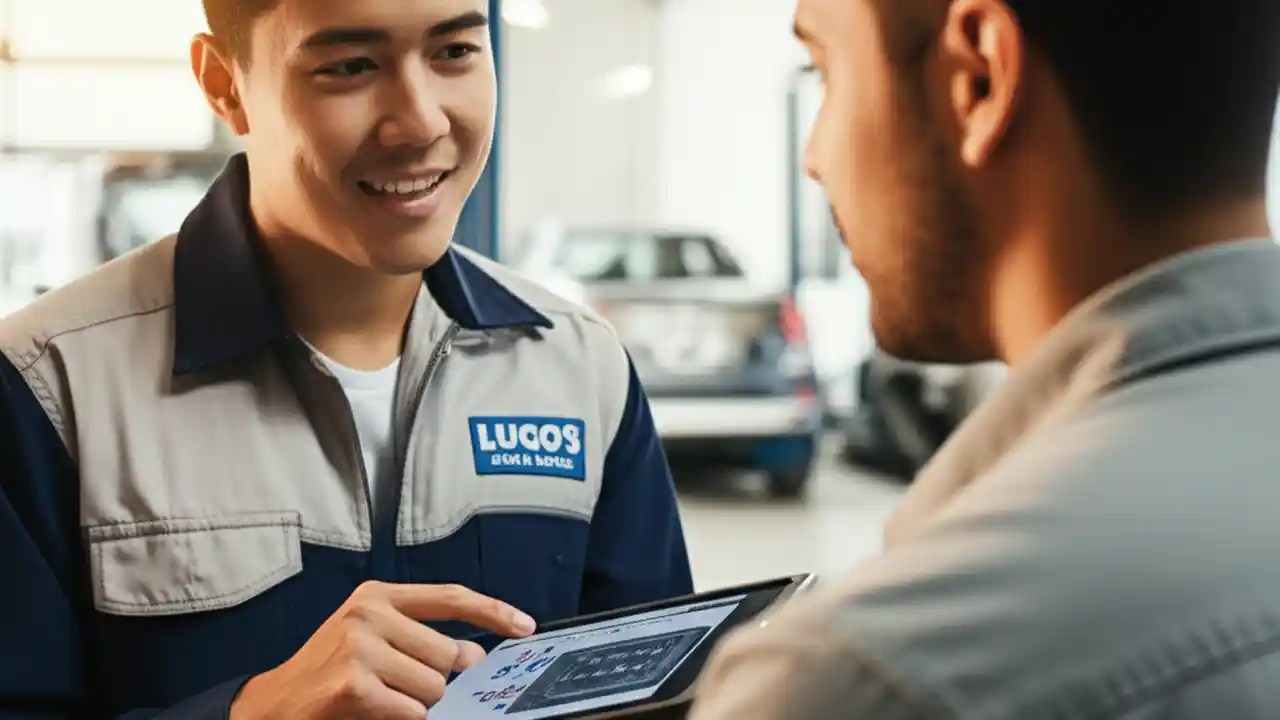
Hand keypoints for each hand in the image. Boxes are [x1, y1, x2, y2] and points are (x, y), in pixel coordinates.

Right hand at [230, 581, 536, 718]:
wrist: (273, 706)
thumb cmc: (329, 673)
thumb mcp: (372, 639)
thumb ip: (421, 638)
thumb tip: (473, 654)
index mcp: (377, 596)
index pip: (451, 596)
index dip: (493, 611)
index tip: (525, 625)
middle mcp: (368, 614)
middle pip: (447, 653)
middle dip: (436, 680)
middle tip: (399, 686)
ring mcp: (360, 647)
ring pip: (434, 687)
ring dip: (416, 704)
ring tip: (381, 698)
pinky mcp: (355, 684)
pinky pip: (412, 712)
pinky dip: (402, 719)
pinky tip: (372, 711)